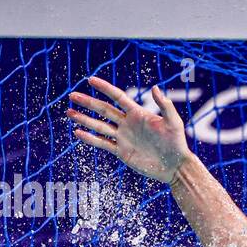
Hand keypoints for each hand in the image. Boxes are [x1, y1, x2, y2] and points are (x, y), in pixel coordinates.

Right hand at [67, 77, 191, 182]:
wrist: (175, 166)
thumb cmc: (176, 142)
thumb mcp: (173, 122)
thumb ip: (165, 105)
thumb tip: (155, 87)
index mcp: (138, 113)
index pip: (118, 97)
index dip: (105, 88)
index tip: (90, 80)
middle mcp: (127, 123)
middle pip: (104, 110)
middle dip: (88, 102)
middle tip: (72, 95)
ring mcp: (123, 137)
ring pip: (100, 126)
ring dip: (84, 119)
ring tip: (69, 112)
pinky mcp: (121, 152)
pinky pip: (103, 143)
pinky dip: (90, 138)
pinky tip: (77, 133)